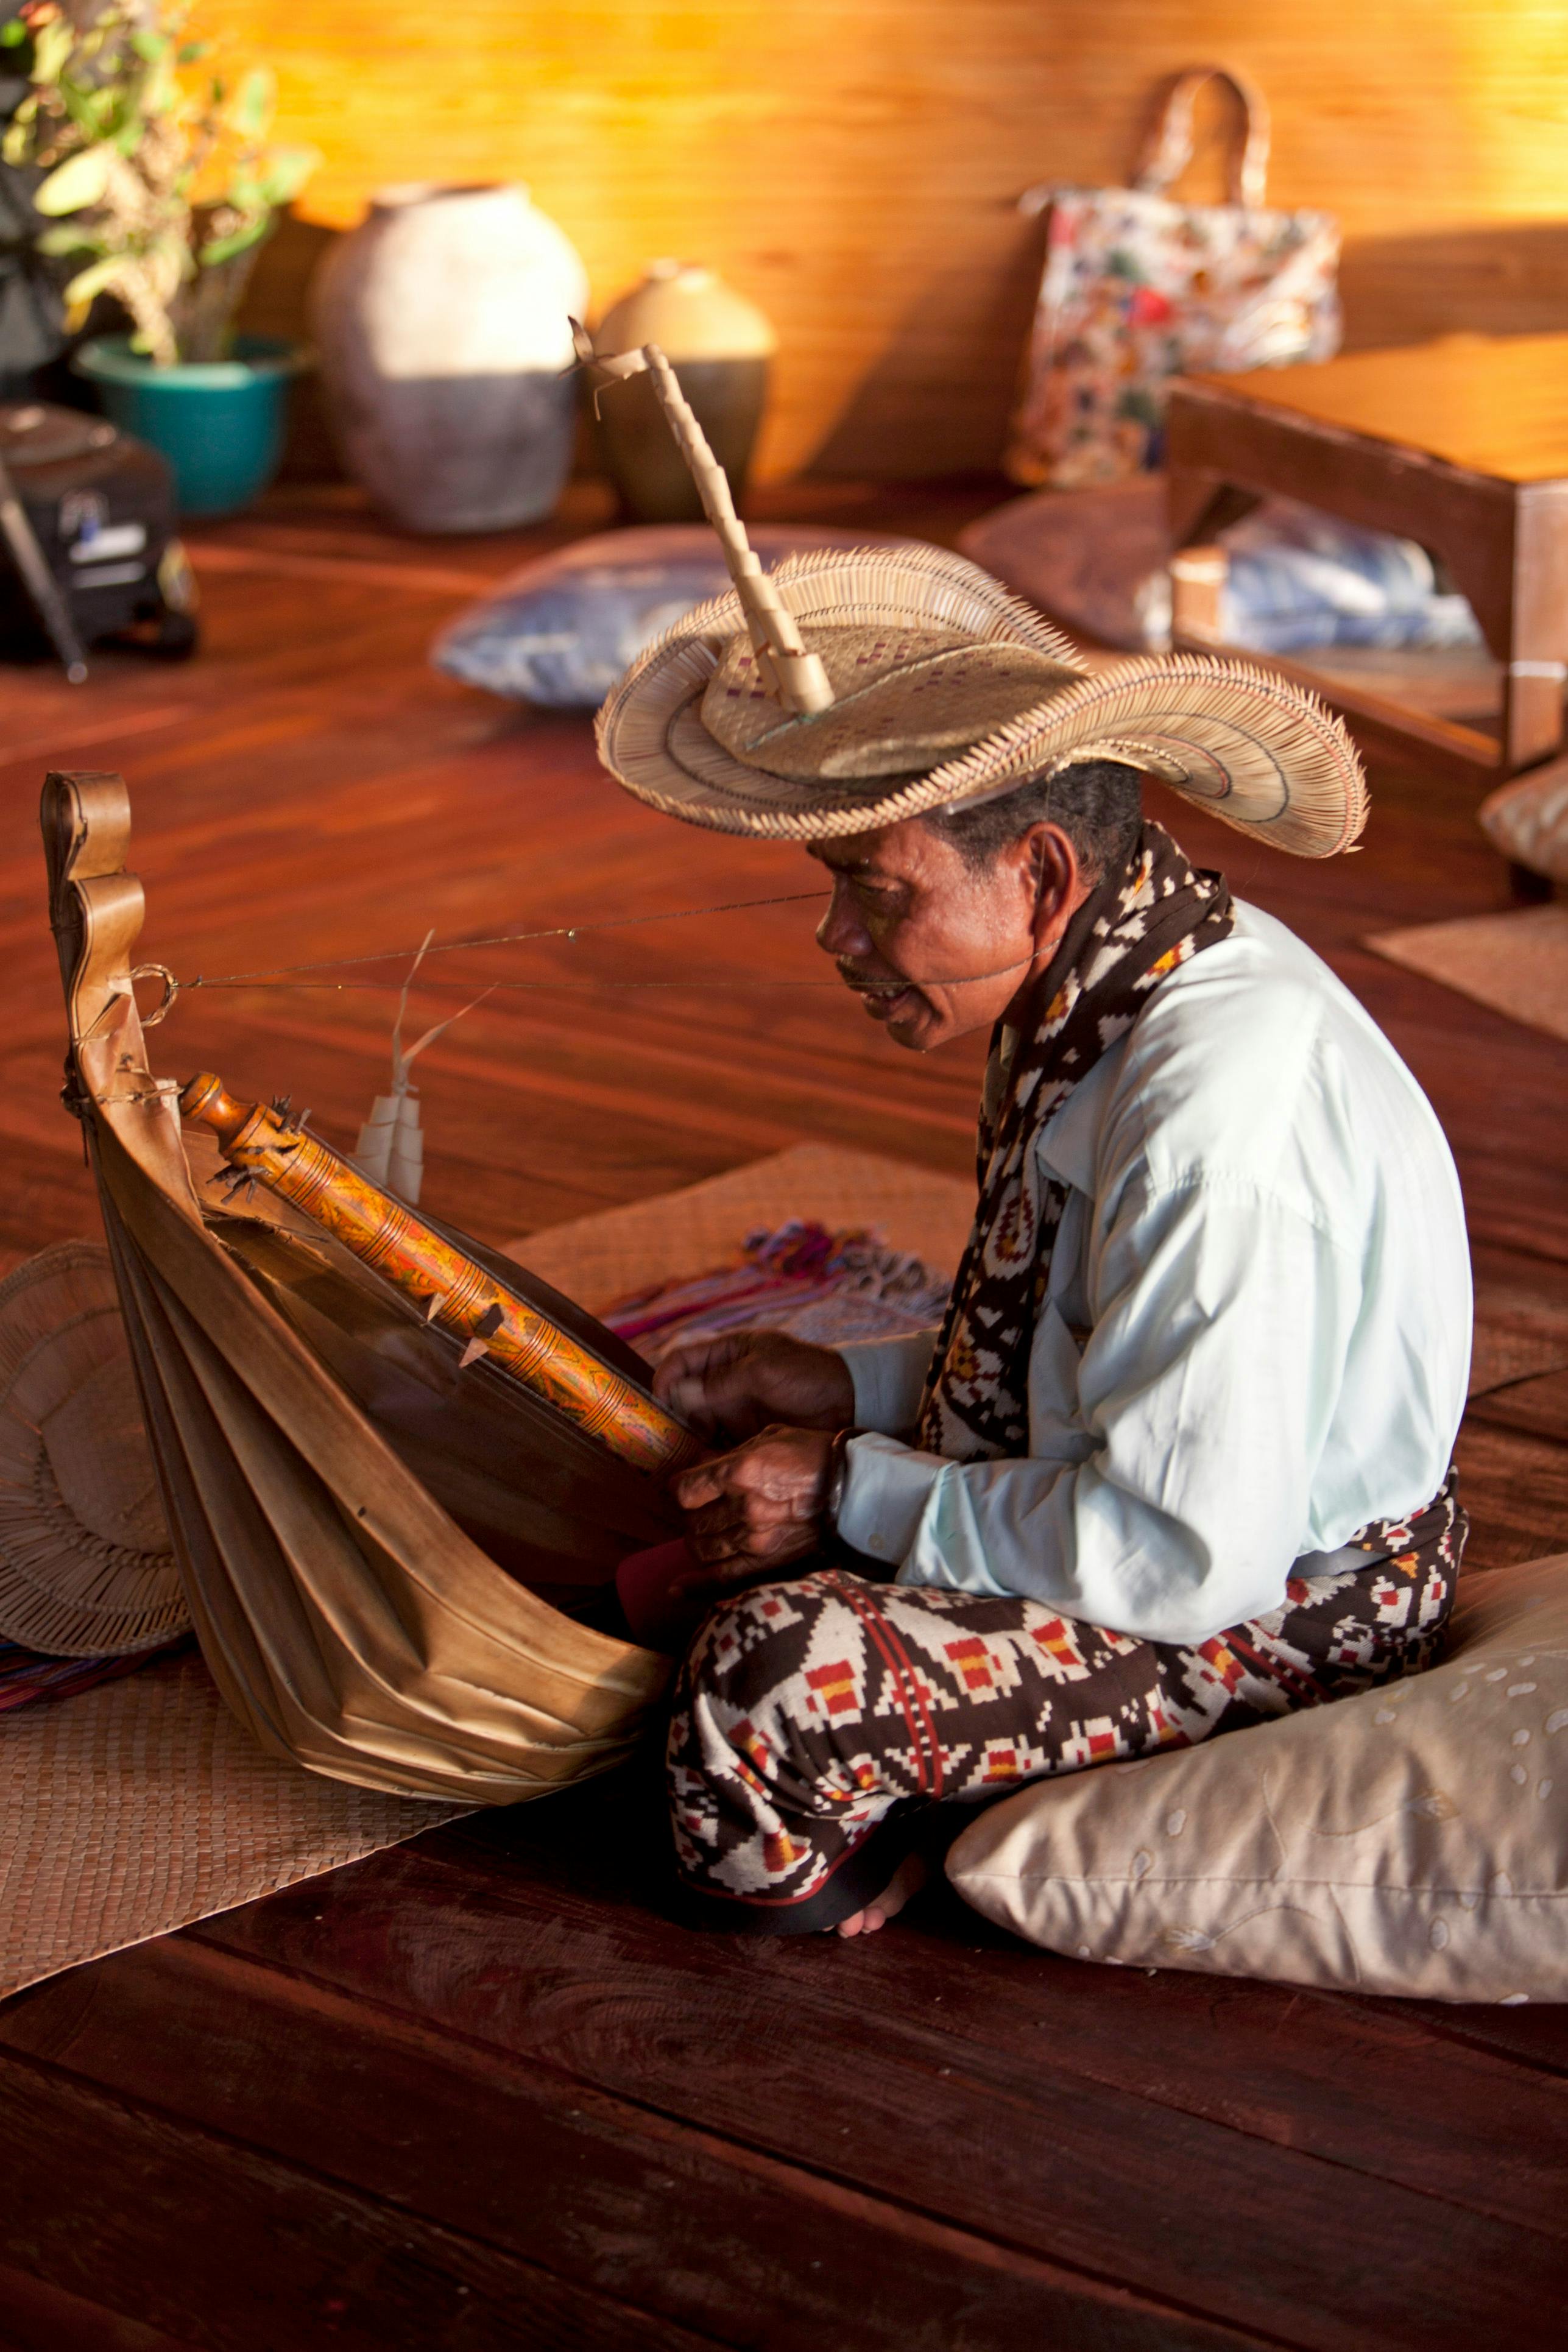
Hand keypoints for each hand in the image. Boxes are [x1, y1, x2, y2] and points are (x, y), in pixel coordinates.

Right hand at [653, 1330, 853, 1444]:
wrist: (849, 1402)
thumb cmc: (808, 1375)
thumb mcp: (763, 1370)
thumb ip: (721, 1382)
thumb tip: (679, 1394)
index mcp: (727, 1353)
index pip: (682, 1361)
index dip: (664, 1379)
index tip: (656, 1403)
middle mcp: (725, 1381)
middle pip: (684, 1397)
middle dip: (672, 1417)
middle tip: (664, 1443)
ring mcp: (735, 1409)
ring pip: (698, 1424)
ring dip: (688, 1440)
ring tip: (680, 1461)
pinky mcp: (746, 1434)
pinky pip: (718, 1444)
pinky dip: (708, 1455)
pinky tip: (703, 1468)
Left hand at [672, 1424, 838, 1589]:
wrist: (856, 1489)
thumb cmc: (815, 1456)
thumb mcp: (772, 1437)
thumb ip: (733, 1452)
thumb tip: (704, 1464)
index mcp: (740, 1471)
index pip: (684, 1490)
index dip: (680, 1488)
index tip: (686, 1488)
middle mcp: (743, 1507)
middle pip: (691, 1521)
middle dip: (691, 1515)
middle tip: (702, 1510)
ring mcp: (755, 1539)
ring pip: (701, 1549)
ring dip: (699, 1541)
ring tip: (708, 1534)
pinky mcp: (768, 1563)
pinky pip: (722, 1580)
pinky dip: (696, 1587)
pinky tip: (677, 1589)